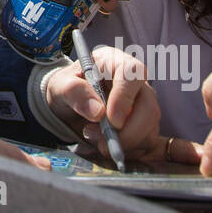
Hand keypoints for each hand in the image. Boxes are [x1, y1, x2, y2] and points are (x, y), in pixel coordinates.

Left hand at [45, 45, 166, 160]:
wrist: (68, 103)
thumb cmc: (67, 87)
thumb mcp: (61, 86)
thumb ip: (75, 92)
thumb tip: (97, 112)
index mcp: (115, 62)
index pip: (133, 74)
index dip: (125, 98)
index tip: (112, 121)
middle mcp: (135, 82)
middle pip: (148, 107)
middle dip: (128, 132)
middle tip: (102, 142)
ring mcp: (143, 103)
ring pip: (150, 128)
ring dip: (125, 142)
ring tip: (97, 140)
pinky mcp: (145, 123)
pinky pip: (147, 141)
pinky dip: (129, 149)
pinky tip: (108, 145)